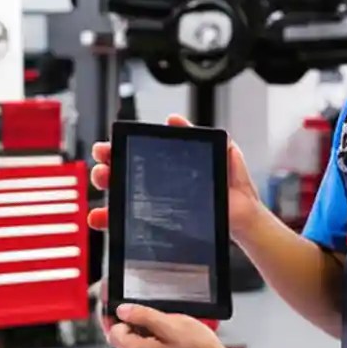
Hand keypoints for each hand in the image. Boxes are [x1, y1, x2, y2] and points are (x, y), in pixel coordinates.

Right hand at [87, 115, 265, 238]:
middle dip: (106, 167)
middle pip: (123, 173)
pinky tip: (102, 217)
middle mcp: (158, 184)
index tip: (107, 147)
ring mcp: (155, 206)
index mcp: (169, 165)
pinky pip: (129, 224)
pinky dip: (110, 220)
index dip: (118, 149)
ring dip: (105, 192)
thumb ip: (202, 134)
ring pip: (120, 198)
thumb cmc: (234, 187)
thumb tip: (174, 120)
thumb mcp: (223, 154)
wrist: (245, 219)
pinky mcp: (157, 227)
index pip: (137, 153)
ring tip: (101, 185)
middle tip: (103, 166)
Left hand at [107, 303, 240, 347]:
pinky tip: (173, 335)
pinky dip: (156, 337)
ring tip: (171, 325)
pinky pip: (147, 347)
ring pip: (136, 339)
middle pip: (123, 333)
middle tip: (158, 313)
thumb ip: (143, 316)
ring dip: (148, 328)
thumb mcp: (172, 325)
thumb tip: (123, 310)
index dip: (120, 312)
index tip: (128, 302)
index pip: (112, 327)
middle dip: (136, 319)